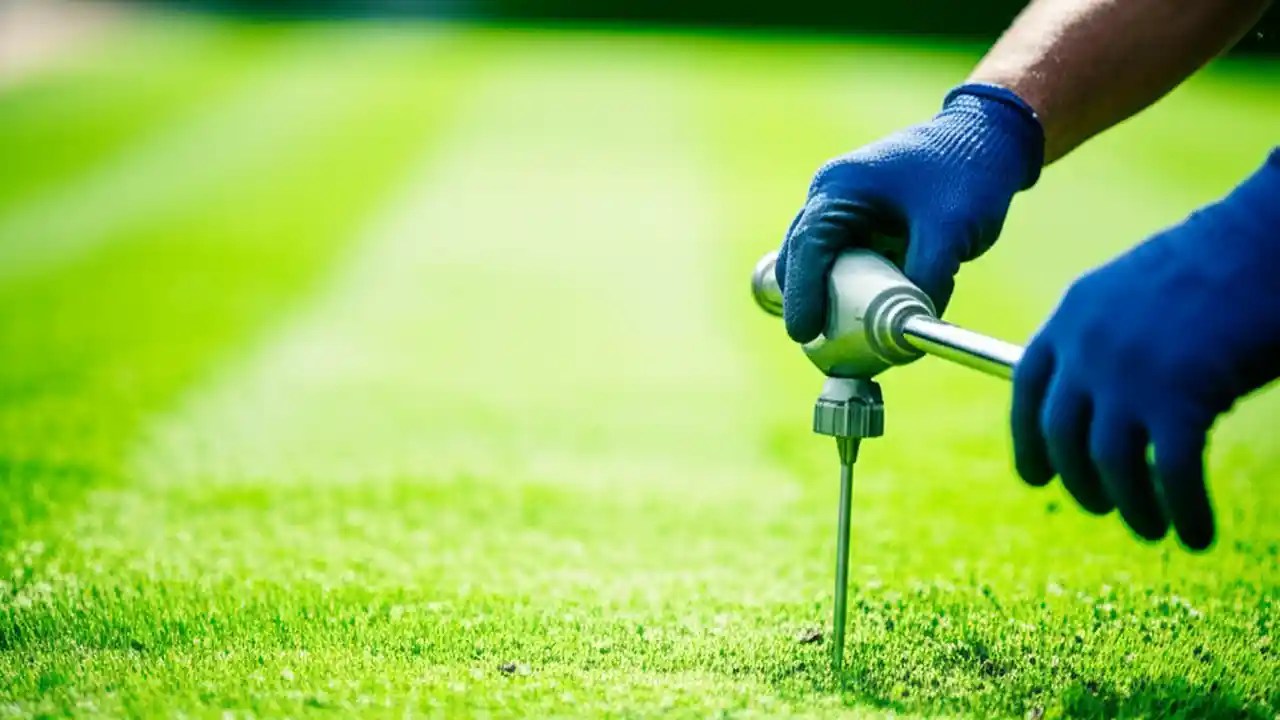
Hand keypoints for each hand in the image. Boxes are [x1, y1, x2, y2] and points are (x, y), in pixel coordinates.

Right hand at [776, 83, 1043, 342]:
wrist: (991, 135)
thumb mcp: (950, 231)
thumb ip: (927, 281)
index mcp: (841, 189)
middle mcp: (833, 195)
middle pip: (800, 256)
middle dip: (804, 298)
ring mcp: (845, 205)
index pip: (807, 248)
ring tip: (833, 337)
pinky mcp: (863, 218)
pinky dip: (848, 285)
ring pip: (819, 259)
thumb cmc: (968, 171)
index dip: (801, 294)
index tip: (803, 333)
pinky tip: (861, 313)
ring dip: (825, 293)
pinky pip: (844, 258)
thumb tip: (910, 332)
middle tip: (813, 342)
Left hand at [1012, 150, 1279, 549]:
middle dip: (1079, 481)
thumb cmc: (1219, 266)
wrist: (1269, 237)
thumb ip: (1109, 343)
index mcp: (1071, 315)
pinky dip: (1182, 511)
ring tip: (1152, 527)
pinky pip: (1169, 474)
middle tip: (1103, 505)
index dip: (1027, 440)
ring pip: (1109, 463)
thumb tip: (1103, 410)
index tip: (1036, 474)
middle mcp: (1087, 346)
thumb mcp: (1137, 296)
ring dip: (1130, 505)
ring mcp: (1128, 373)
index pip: (1025, 390)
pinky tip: (1195, 533)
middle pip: (1060, 435)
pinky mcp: (1179, 397)